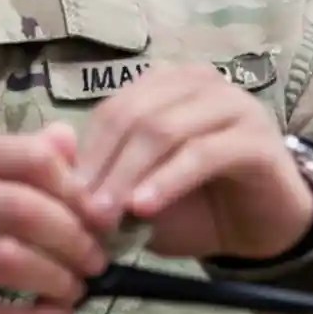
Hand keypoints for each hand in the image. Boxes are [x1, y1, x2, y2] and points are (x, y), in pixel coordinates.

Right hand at [0, 124, 107, 313]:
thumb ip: (19, 161)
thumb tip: (68, 139)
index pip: (28, 159)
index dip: (76, 189)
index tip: (97, 215)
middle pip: (22, 210)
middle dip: (74, 238)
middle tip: (95, 259)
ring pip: (8, 260)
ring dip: (58, 278)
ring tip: (75, 288)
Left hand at [74, 63, 312, 260]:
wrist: (260, 230)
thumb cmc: (196, 207)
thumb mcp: (139, 192)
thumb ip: (104, 175)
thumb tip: (53, 162)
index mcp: (166, 86)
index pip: (113, 109)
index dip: (85, 153)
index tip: (64, 197)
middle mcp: (199, 83)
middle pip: (134, 115)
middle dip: (103, 166)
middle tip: (84, 210)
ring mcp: (232, 105)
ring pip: (164, 129)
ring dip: (129, 175)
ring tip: (107, 215)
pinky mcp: (256, 138)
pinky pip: (202, 153)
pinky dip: (168, 180)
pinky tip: (145, 207)